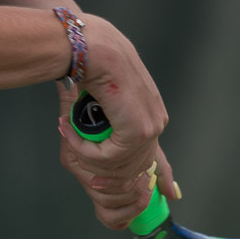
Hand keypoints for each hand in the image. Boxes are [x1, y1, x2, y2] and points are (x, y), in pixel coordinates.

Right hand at [55, 16, 178, 230]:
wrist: (92, 45)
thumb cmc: (91, 63)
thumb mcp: (100, 97)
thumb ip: (103, 122)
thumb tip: (94, 137)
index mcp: (150, 113)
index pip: (161, 156)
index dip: (166, 176)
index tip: (173, 194)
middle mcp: (155, 121)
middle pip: (130, 169)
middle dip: (98, 167)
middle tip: (71, 146)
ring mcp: (149, 127)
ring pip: (115, 165)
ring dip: (83, 151)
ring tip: (67, 128)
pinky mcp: (137, 131)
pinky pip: (107, 158)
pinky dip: (84, 148)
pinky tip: (72, 129)